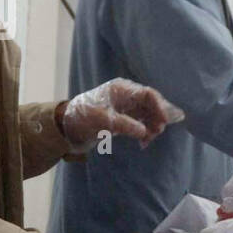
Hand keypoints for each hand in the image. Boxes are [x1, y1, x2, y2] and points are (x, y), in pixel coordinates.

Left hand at [61, 79, 185, 150]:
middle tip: (157, 133)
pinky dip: (145, 132)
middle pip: (152, 104)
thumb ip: (123, 124)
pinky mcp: (126, 118)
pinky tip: (143, 142)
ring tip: (147, 141)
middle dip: (158, 118)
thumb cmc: (82, 117)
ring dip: (152, 127)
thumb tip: (144, 132)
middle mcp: (128, 96)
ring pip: (149, 115)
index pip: (148, 94)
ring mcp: (127, 107)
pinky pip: (142, 123)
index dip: (159, 107)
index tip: (164, 122)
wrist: (68, 127)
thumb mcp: (101, 120)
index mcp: (122, 90)